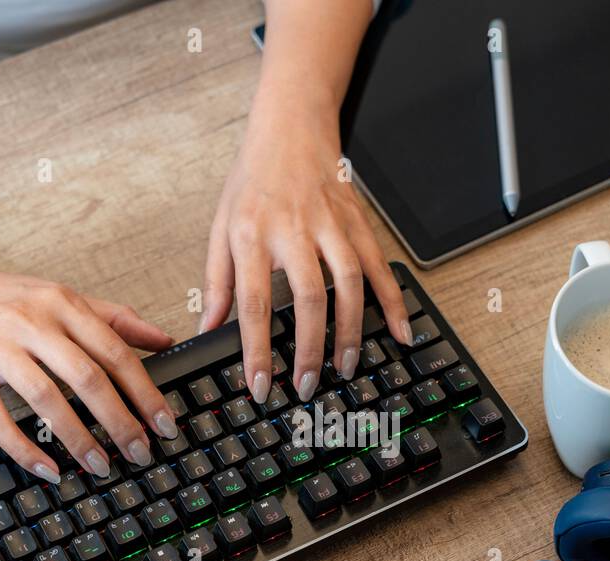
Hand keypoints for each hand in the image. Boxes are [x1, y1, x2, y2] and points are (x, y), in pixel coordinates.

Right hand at [0, 256, 177, 482]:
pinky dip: (23, 448)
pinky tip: (48, 470)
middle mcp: (32, 323)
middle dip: (120, 421)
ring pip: (45, 398)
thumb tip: (165, 339)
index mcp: (62, 304)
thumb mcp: (61, 295)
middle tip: (141, 453)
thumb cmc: (1, 295)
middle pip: (86, 377)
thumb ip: (114, 317)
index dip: (145, 391)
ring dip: (78, 437)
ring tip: (101, 466)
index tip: (166, 424)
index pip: (115, 352)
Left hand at [200, 93, 411, 405]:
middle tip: (309, 385)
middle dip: (310, 348)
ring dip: (351, 331)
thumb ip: (216, 282)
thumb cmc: (253, 180)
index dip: (257, 349)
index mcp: (252, 235)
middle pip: (307, 297)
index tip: (262, 385)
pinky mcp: (357, 222)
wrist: (292, 126)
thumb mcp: (220, 226)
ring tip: (346, 366)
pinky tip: (401, 332)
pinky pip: (380, 266)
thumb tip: (207, 330)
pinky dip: (394, 301)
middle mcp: (292, 230)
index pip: (253, 302)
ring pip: (349, 283)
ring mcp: (330, 224)